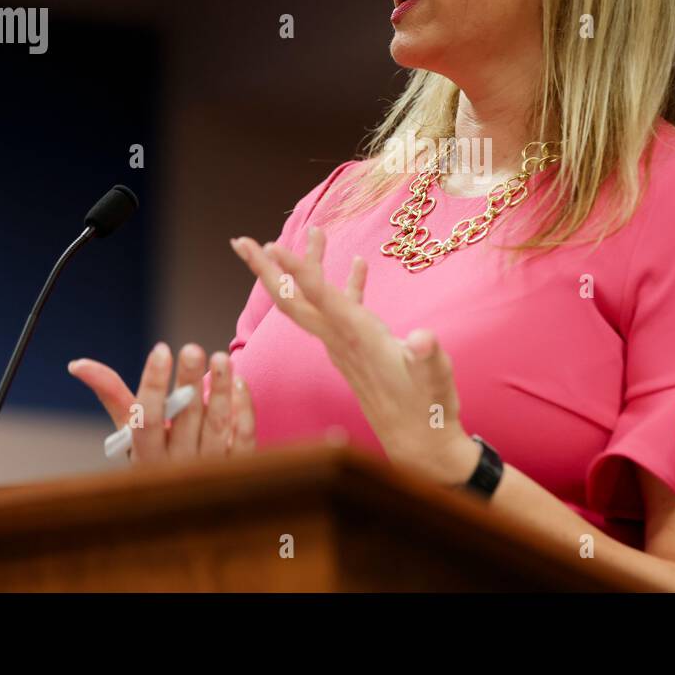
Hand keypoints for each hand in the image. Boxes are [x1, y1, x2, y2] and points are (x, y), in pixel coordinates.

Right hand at [67, 342, 255, 463]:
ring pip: (216, 425)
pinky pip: (243, 435)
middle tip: (192, 348)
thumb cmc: (156, 455)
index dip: (152, 384)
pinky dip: (243, 408)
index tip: (160, 350)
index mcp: (145, 456)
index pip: (145, 420)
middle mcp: (177, 465)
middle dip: (188, 380)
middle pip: (185, 418)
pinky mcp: (240, 466)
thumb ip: (112, 394)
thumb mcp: (131, 432)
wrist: (191, 503)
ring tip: (221, 358)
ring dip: (220, 389)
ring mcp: (211, 468)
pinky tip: (239, 382)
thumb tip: (77, 364)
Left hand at [229, 228, 479, 485]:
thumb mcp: (434, 381)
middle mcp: (341, 338)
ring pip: (315, 300)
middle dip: (266, 270)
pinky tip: (358, 264)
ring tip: (314, 231)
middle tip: (240, 241)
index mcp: (355, 337)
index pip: (316, 297)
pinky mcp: (358, 347)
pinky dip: (346, 285)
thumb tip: (424, 340)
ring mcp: (346, 344)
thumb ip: (428, 358)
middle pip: (292, 299)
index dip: (293, 269)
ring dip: (307, 266)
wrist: (418, 443)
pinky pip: (343, 308)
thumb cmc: (427, 409)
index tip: (268, 245)